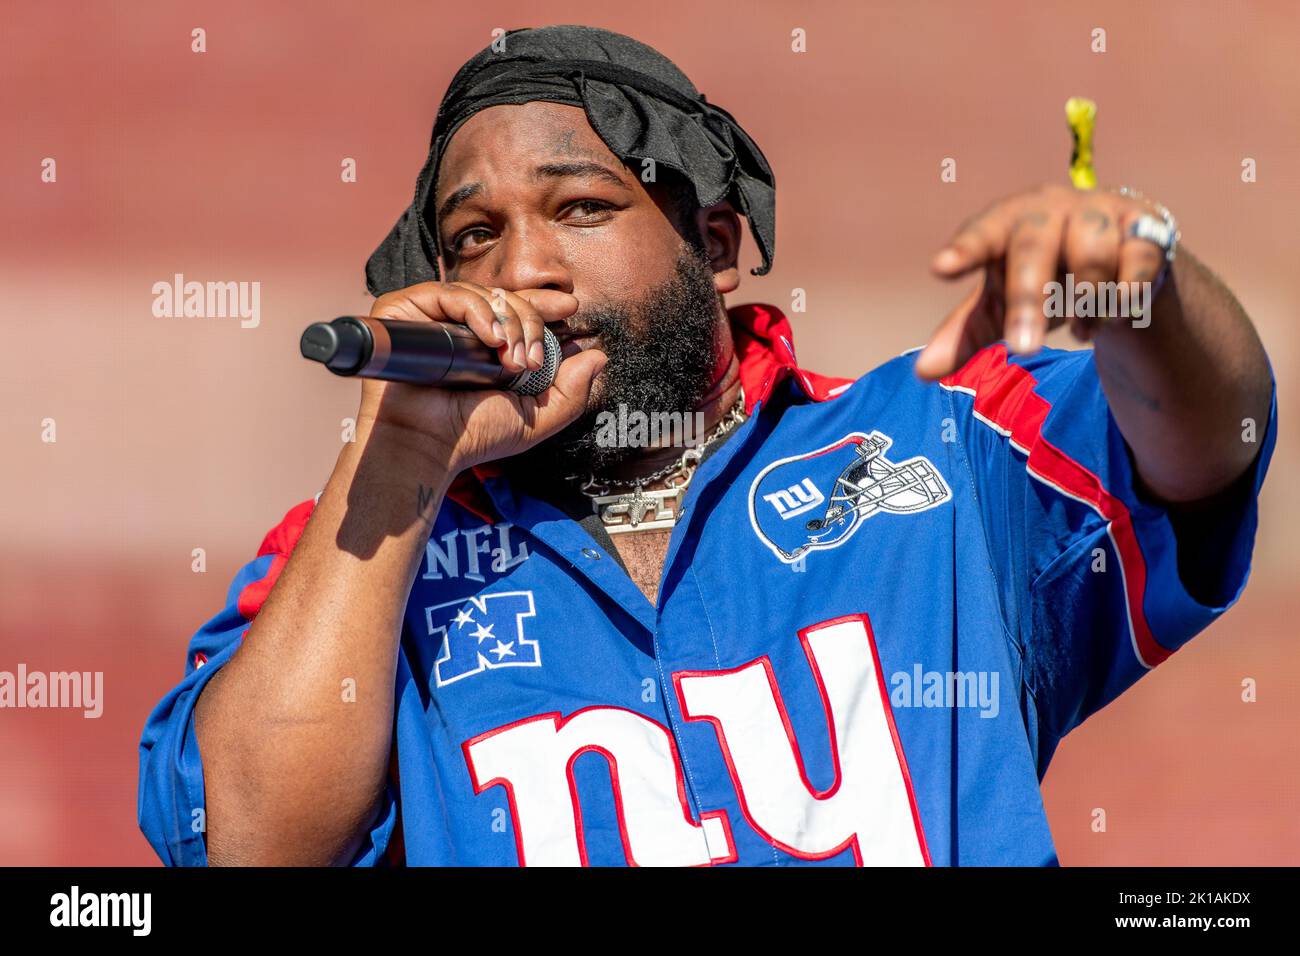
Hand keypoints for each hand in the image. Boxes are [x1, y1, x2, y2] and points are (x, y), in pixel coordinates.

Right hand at [355, 281, 606, 472]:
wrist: (426, 445)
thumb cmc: (472, 436)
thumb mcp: (536, 418)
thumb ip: (571, 391)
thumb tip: (598, 356)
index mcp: (488, 348)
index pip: (519, 311)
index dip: (544, 305)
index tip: (570, 309)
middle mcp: (461, 329)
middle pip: (507, 299)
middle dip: (531, 324)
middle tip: (531, 359)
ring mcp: (433, 318)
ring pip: (484, 295)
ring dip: (509, 324)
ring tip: (511, 360)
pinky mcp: (406, 310)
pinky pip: (450, 293)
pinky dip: (477, 311)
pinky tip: (490, 340)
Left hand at [915, 183, 1170, 379]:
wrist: (1119, 259)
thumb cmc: (1044, 275)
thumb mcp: (1001, 305)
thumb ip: (965, 334)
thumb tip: (922, 373)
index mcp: (1010, 220)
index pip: (984, 230)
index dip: (965, 249)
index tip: (940, 268)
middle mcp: (1054, 208)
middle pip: (1034, 246)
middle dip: (1028, 299)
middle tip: (1021, 349)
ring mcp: (1103, 213)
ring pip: (1092, 256)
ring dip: (1083, 304)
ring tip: (1079, 331)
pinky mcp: (1148, 231)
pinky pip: (1138, 266)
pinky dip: (1122, 300)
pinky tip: (1112, 317)